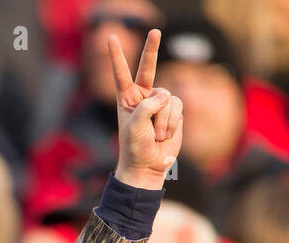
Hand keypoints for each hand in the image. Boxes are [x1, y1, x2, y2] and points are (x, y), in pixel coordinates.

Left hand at [110, 29, 182, 190]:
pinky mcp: (174, 110)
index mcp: (126, 98)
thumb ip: (146, 108)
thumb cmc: (135, 147)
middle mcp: (143, 96)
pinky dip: (172, 122)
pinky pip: (177, 107)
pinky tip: (165, 134)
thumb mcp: (135, 127)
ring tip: (156, 135)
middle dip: (152, 49)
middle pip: (148, 68)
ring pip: (167, 98)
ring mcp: (160, 102)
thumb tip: (164, 96)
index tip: (110, 37)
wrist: (149, 166)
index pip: (121, 73)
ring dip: (163, 120)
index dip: (117, 55)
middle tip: (155, 30)